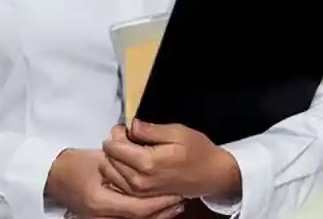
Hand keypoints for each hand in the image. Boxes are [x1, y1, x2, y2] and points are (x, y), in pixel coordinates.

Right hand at [46, 149, 184, 218]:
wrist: (50, 175)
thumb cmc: (72, 164)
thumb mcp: (99, 160)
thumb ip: (123, 164)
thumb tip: (147, 162)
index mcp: (100, 202)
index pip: (139, 208)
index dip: (160, 202)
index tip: (176, 192)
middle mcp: (102, 217)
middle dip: (164, 212)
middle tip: (182, 200)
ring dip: (157, 215)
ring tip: (175, 205)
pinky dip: (145, 216)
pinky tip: (157, 209)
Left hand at [102, 122, 240, 200]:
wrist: (212, 176)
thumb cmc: (198, 152)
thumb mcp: (177, 132)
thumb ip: (149, 129)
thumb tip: (131, 126)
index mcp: (148, 163)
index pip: (113, 146)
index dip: (117, 133)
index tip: (126, 129)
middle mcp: (140, 180)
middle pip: (109, 158)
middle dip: (115, 145)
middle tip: (128, 138)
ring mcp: (140, 191)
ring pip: (109, 171)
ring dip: (114, 158)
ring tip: (128, 149)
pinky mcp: (142, 196)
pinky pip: (117, 183)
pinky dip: (117, 171)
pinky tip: (128, 163)